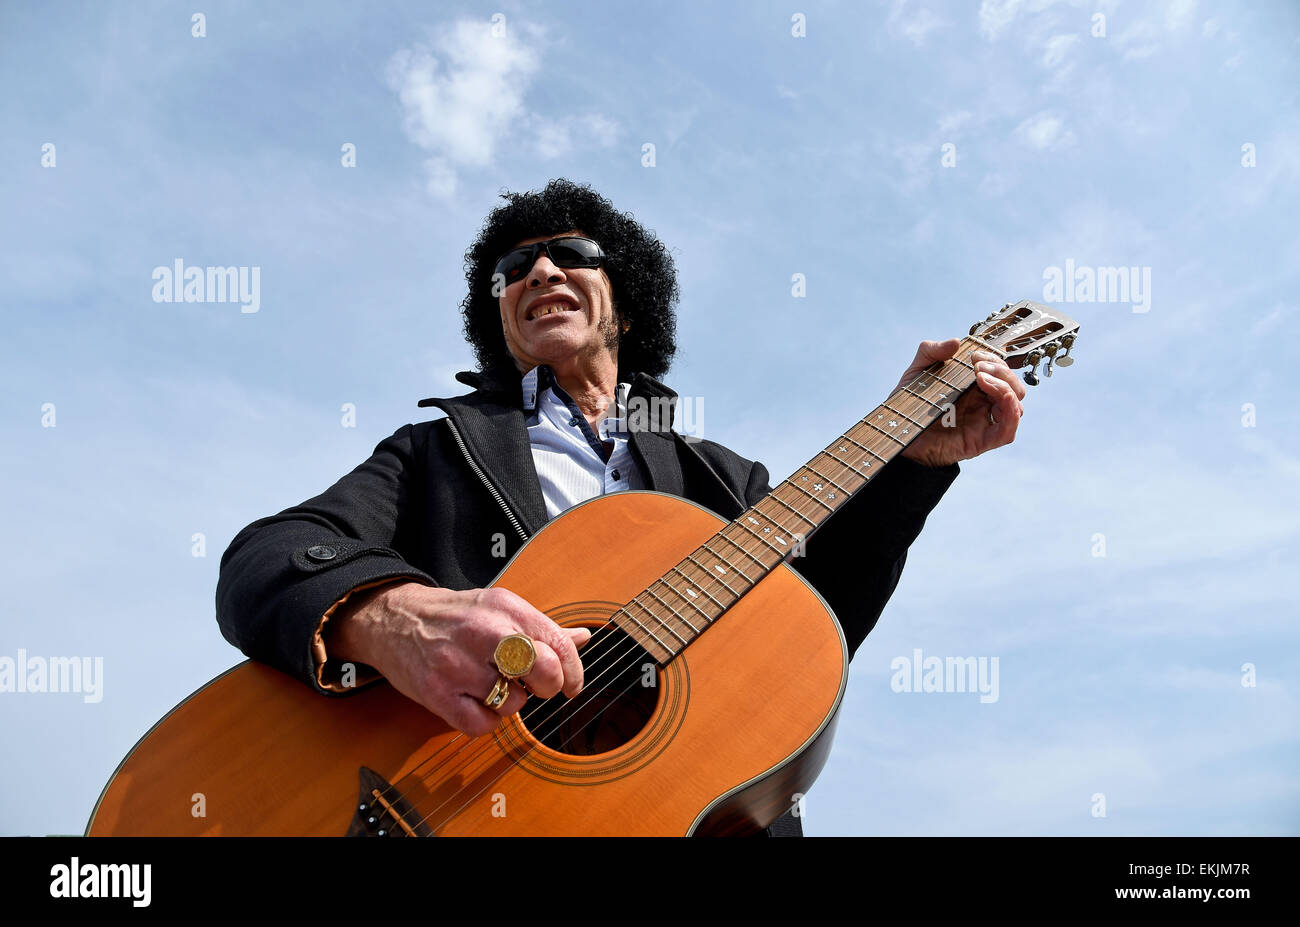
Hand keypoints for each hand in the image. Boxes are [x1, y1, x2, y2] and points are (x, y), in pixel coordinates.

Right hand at [327, 582, 590, 736]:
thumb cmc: (455, 617)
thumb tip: (583, 638)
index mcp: (506, 608)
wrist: (394, 618)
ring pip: (513, 704)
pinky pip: (480, 725)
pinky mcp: (436, 692)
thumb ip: (542, 628)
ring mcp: (458, 664)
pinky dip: (483, 721)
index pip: (559, 644)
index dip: (573, 672)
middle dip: (547, 687)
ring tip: (489, 685)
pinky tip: (473, 701)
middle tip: (534, 686)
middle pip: (543, 671)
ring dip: (508, 703)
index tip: (570, 687)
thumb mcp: (500, 609)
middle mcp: (484, 632)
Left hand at [895, 338, 1026, 467]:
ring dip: (1006, 386)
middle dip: (1002, 371)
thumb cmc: (909, 404)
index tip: (974, 355)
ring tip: (981, 378)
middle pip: (1015, 386)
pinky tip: (996, 396)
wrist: (896, 434)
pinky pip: (1008, 431)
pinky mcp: (981, 442)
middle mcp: (983, 405)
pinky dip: (1010, 411)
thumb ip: (932, 351)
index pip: (1001, 371)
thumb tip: (955, 342)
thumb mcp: (917, 371)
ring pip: (1016, 405)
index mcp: (975, 388)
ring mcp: (984, 423)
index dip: (995, 359)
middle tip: (977, 366)